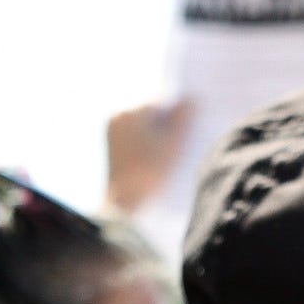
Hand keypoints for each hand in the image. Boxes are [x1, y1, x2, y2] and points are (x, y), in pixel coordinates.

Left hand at [104, 98, 196, 217]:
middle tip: (179, 144)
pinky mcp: (111, 151)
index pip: (161, 106)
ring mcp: (111, 135)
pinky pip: (134, 141)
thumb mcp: (173, 144)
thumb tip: (191, 98)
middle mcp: (117, 119)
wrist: (125, 205)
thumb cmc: (150, 173)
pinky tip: (155, 161)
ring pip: (142, 129)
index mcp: (129, 113)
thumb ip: (183, 118)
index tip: (187, 131)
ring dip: (156, 138)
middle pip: (150, 116)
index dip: (176, 117)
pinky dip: (145, 148)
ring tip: (166, 155)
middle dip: (165, 126)